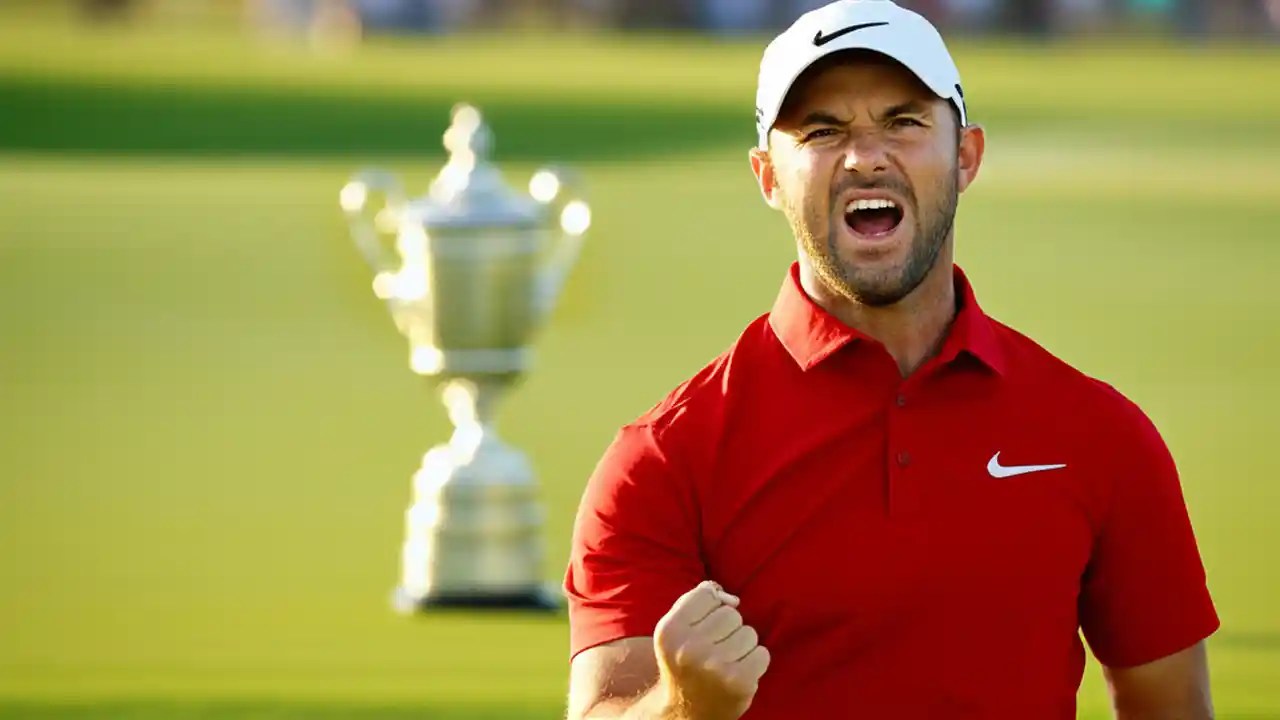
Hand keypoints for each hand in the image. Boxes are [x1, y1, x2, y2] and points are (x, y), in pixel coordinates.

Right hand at [653, 580, 770, 719]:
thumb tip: (731, 597)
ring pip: (749, 632)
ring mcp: (715, 666)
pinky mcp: (739, 681)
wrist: (685, 712)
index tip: (699, 630)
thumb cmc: (685, 661)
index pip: (707, 595)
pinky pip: (762, 653)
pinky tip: (737, 672)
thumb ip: (698, 600)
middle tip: (713, 650)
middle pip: (731, 613)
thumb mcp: (677, 628)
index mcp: (670, 630)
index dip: (709, 610)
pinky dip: (755, 662)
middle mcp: (689, 648)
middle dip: (727, 628)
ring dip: (742, 645)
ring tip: (725, 662)